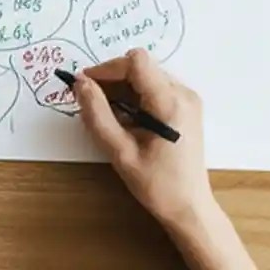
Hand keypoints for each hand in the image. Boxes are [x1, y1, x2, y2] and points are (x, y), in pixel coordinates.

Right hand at [75, 49, 211, 224]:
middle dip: (111, 79)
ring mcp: (187, 99)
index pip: (135, 62)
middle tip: (91, 103)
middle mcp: (183, 94)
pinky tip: (125, 120)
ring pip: (145, 75)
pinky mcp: (185, 107)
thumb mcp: (120, 152)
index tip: (86, 86)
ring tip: (108, 117)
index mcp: (170, 103)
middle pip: (140, 67)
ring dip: (121, 89)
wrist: (190, 207)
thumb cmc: (157, 184)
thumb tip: (80, 83)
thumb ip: (97, 114)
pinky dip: (133, 96)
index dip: (106, 68)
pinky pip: (153, 87)